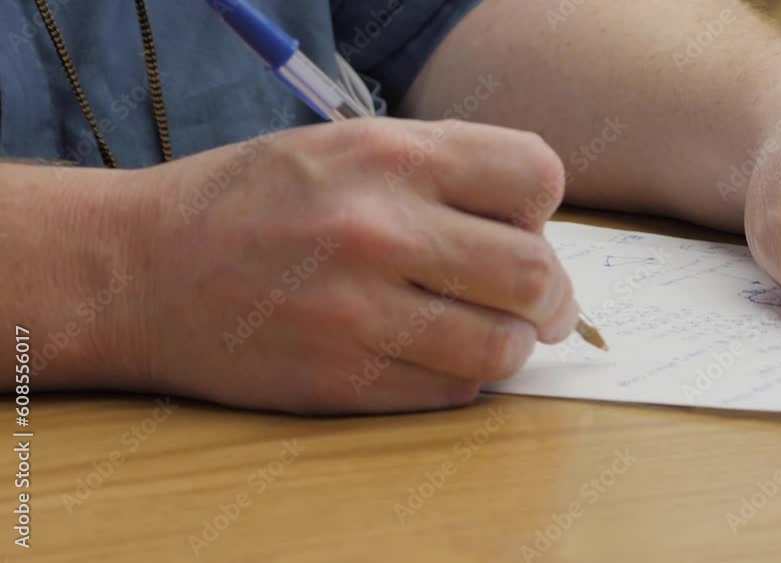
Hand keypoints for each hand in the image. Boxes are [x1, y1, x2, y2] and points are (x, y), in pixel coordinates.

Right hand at [111, 119, 577, 412]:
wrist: (139, 270)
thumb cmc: (249, 203)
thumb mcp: (343, 147)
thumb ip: (441, 174)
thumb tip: (533, 230)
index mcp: (387, 155)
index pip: (535, 176)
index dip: (541, 207)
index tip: (524, 226)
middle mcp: (378, 230)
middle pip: (535, 274)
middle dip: (552, 294)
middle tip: (542, 303)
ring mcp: (358, 313)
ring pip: (502, 348)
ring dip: (512, 344)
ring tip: (489, 331)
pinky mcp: (340, 380)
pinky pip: (452, 391)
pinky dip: (462, 377)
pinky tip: (433, 353)